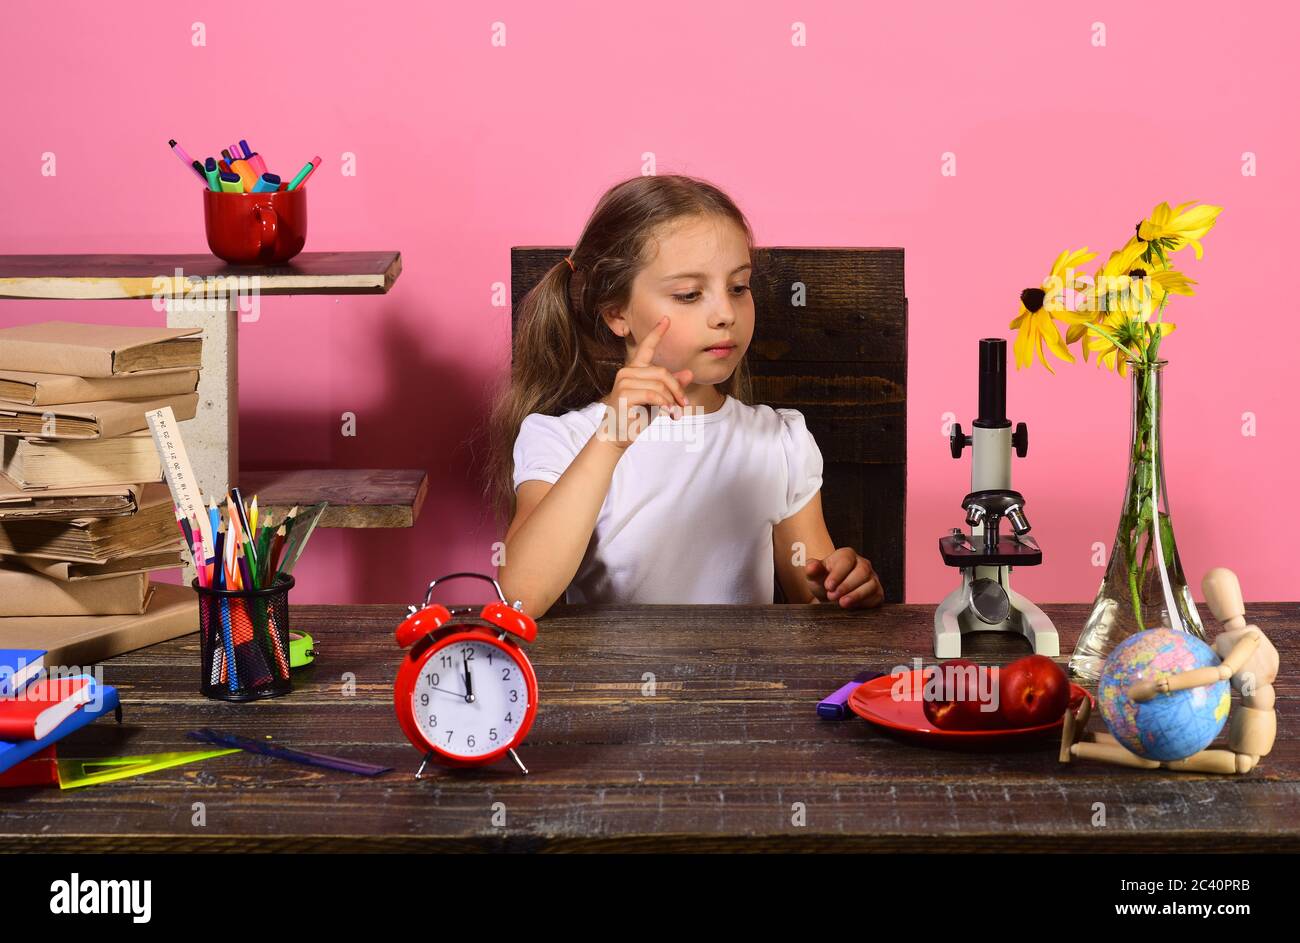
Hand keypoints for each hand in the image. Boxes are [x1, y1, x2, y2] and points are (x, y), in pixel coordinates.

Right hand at [599, 315, 692, 449]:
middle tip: (683, 404)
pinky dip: (664, 403)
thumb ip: (671, 385)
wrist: (618, 434)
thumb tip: (689, 373)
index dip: (657, 333)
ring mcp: (623, 381)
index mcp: (635, 369)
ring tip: (676, 412)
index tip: (666, 320)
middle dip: (676, 388)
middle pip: (662, 372)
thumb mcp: (658, 399)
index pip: (646, 347)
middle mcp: (627, 371)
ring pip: (659, 384)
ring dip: (671, 399)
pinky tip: (668, 412)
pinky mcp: (624, 393)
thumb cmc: (637, 415)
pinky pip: (652, 394)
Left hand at [805, 548, 882, 607]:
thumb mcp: (814, 575)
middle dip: (846, 586)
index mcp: (847, 555)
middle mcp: (863, 564)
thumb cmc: (823, 581)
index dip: (837, 574)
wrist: (830, 595)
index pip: (846, 561)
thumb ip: (812, 569)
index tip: (828, 586)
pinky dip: (864, 603)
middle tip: (832, 596)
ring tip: (842, 603)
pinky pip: (876, 597)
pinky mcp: (876, 592)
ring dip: (856, 595)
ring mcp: (872, 578)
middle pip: (862, 571)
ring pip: (871, 584)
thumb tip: (811, 567)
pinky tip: (852, 607)